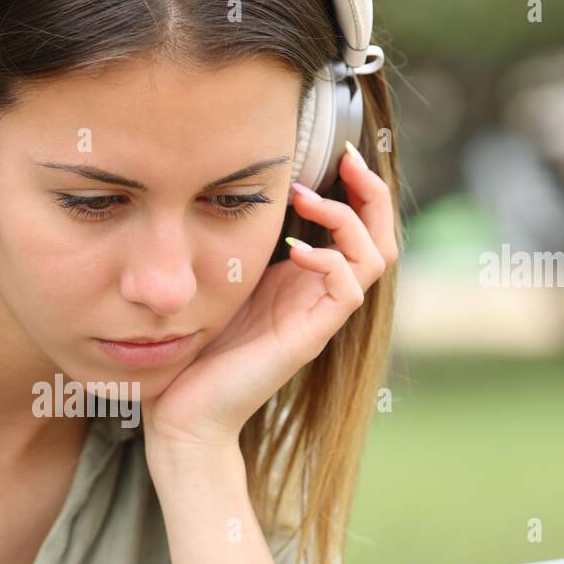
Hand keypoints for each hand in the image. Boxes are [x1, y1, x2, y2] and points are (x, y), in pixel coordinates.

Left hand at [144, 144, 398, 451]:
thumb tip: (231, 193)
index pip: (357, 227)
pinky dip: (331, 261)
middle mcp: (320, 296)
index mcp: (304, 280)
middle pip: (380, 237)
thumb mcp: (221, 279)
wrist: (184, 412)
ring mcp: (318, 318)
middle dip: (370, 192)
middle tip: (346, 158)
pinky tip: (298, 250)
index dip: (358, 188)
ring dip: (348, 220)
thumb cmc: (195, 349)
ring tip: (307, 199)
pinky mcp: (309, 339)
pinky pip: (348, 291)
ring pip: (375, 258)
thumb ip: (239, 244)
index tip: (337, 151)